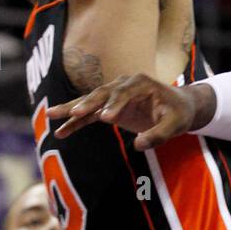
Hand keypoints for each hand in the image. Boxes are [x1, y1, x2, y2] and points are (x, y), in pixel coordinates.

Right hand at [49, 74, 214, 151]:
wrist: (179, 106)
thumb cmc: (179, 113)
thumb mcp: (175, 124)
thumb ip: (159, 135)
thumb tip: (138, 146)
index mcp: (141, 83)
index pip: (124, 93)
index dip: (115, 105)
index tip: (105, 118)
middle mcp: (124, 84)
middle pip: (101, 93)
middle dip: (87, 103)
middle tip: (73, 113)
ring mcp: (114, 95)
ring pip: (90, 101)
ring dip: (71, 109)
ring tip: (51, 116)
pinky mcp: (108, 107)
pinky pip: (89, 115)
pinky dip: (75, 122)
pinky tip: (60, 132)